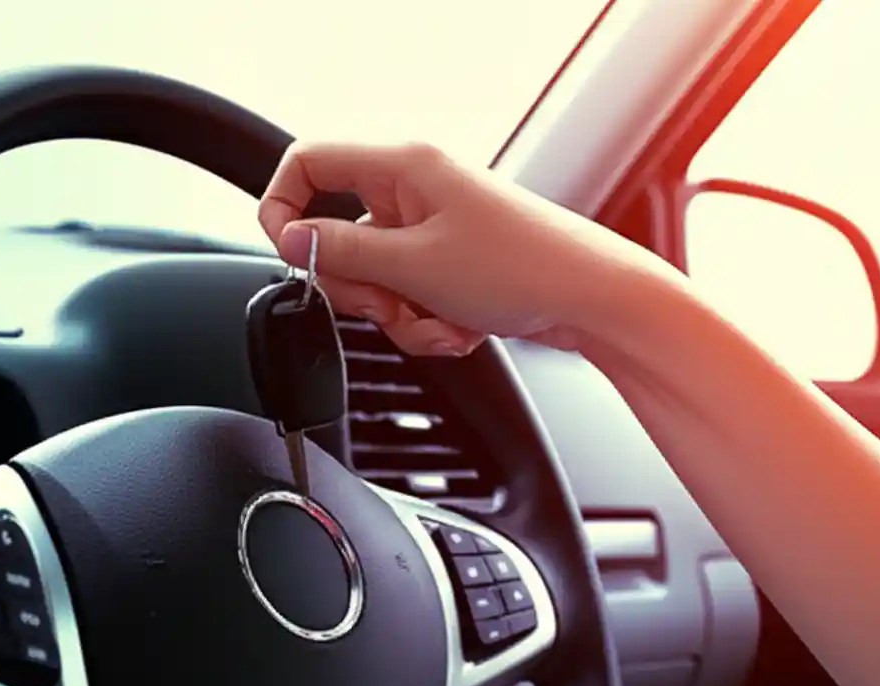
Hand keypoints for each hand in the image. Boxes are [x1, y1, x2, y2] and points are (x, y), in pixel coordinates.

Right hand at [257, 141, 657, 355]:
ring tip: (441, 323)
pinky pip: (410, 295)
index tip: (294, 260)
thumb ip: (339, 253)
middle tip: (389, 306)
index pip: (309, 163)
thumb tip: (289, 241)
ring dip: (400, 314)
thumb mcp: (412, 266)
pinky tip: (460, 329)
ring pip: (376, 277)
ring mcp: (434, 227)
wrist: (593, 300)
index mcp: (402, 166)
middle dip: (359, 286)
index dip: (286, 209)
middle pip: (338, 234)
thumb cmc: (521, 267)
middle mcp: (415, 189)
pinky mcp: (451, 262)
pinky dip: (427, 322)